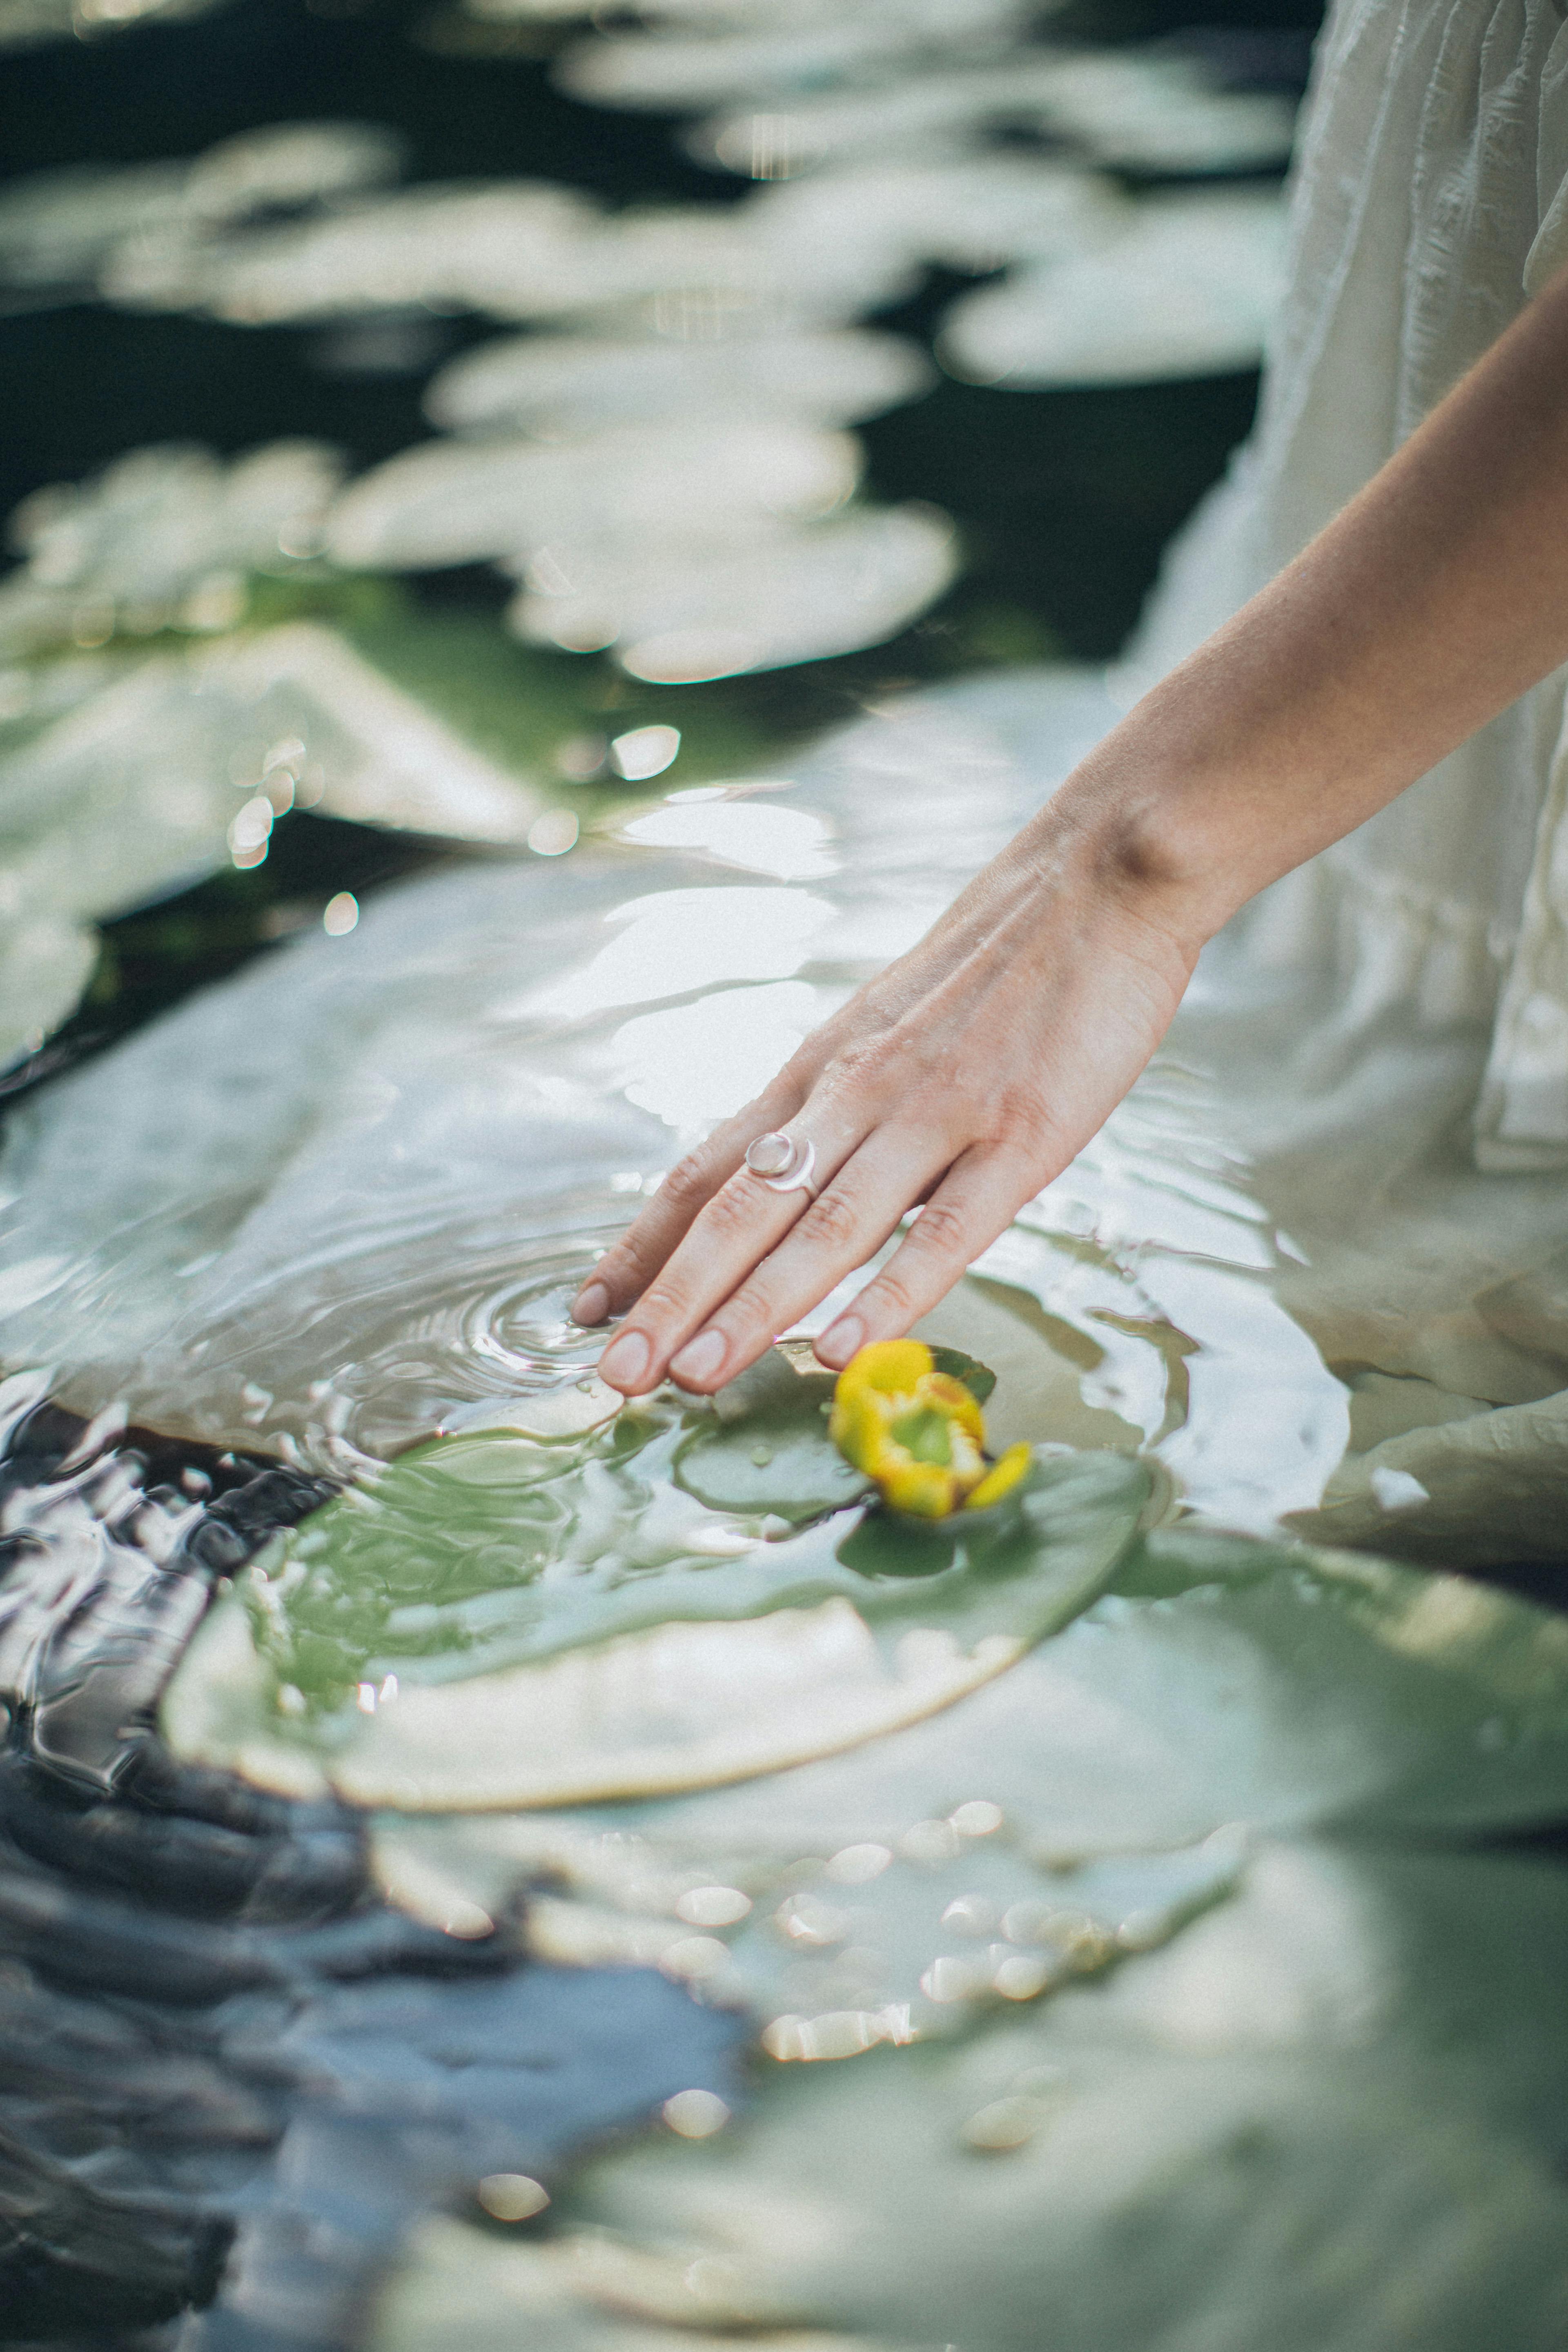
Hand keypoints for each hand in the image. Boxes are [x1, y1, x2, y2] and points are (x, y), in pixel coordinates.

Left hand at [571, 809, 1199, 1395]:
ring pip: (825, 1227)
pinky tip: (841, 1350)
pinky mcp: (1021, 1137)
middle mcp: (856, 1097)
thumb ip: (832, 1110)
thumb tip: (774, 1183)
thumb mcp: (884, 1031)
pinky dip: (889, 1293)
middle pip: (743, 1209)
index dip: (643, 1246)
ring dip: (753, 1306)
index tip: (585, 1311)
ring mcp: (937, 1117)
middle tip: (616, 1374)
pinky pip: (946, 1230)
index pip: (707, 1171)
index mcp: (820, 1075)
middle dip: (672, 1297)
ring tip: (694, 1374)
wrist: (1096, 880)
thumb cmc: (993, 968)